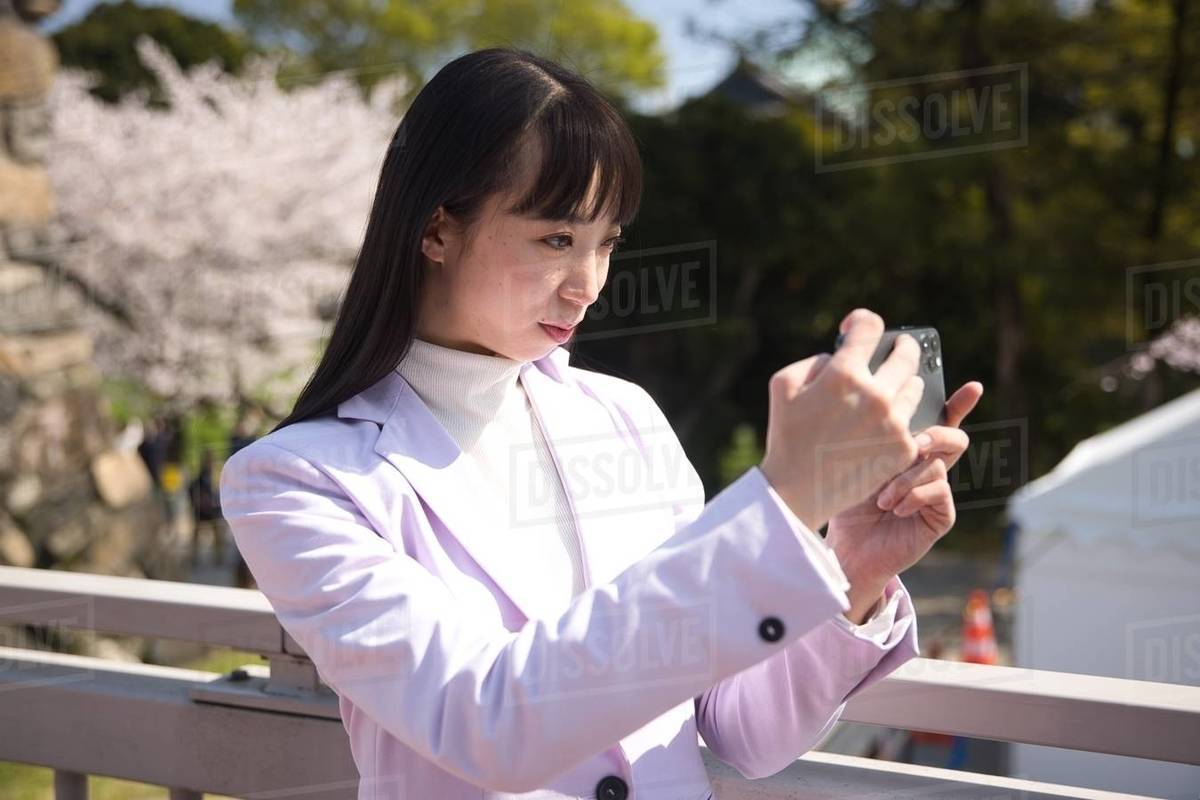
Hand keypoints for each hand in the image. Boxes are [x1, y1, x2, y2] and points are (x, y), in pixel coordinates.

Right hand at [759, 309, 924, 531]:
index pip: (870, 326)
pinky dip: (900, 418)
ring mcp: (894, 422)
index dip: (862, 320)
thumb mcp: (783, 384)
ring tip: (893, 387)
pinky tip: (886, 422)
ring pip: (915, 387)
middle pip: (907, 354)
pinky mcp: (904, 448)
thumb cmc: (786, 434)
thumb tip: (839, 358)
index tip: (857, 326)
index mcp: (845, 374)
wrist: (797, 490)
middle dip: (902, 345)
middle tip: (900, 346)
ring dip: (904, 383)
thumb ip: (815, 361)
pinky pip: (913, 421)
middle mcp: (876, 394)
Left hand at [824, 381, 984, 605]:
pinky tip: (894, 509)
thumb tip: (880, 404)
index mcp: (909, 450)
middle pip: (953, 437)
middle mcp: (928, 467)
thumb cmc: (846, 501)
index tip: (974, 387)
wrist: (846, 547)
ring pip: (936, 466)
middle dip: (936, 434)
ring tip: (882, 497)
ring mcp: (937, 491)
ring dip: (906, 479)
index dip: (959, 403)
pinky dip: (914, 497)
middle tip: (917, 442)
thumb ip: (874, 437)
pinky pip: (940, 492)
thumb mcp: (855, 461)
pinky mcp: (941, 515)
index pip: (938, 421)